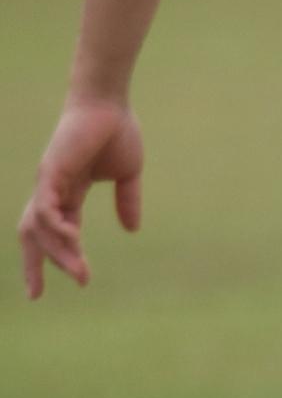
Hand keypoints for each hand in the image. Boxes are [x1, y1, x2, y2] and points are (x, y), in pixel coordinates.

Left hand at [22, 97, 144, 298]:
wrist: (109, 102)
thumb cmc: (117, 131)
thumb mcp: (128, 174)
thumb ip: (128, 201)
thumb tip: (132, 230)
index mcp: (68, 192)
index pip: (55, 231)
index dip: (57, 257)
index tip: (70, 282)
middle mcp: (51, 191)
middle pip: (33, 236)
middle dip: (33, 265)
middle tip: (36, 295)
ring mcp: (48, 182)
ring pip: (40, 228)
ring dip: (57, 253)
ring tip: (79, 271)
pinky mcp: (51, 173)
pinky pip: (47, 208)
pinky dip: (55, 227)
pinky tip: (74, 239)